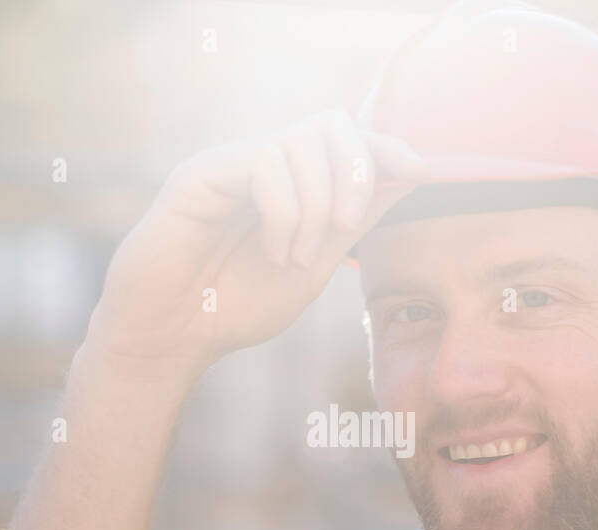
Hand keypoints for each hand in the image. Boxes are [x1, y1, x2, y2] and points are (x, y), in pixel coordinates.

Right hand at [85, 110, 427, 374]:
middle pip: (330, 123)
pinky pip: (266, 164)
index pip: (346, 140)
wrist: (173, 338)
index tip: (425, 172)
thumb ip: (354, 221)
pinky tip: (273, 251)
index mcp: (290, 183)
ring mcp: (230, 165)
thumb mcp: (314, 264)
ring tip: (296, 257)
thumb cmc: (235, 307)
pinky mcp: (202, 174)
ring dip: (316, 206)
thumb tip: (407, 176)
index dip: (387, 148)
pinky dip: (285, 213)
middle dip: (356, 172)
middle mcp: (261, 164)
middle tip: (348, 227)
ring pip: (301, 142)